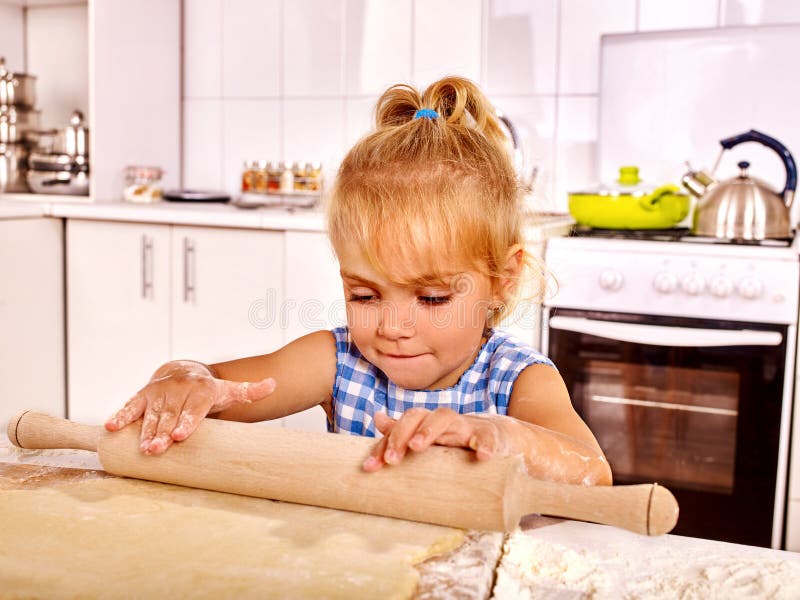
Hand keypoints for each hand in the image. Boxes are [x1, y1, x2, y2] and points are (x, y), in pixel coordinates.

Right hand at [104, 360, 275, 454]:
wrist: (185, 372)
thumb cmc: (210, 390)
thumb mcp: (230, 390)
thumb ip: (251, 391)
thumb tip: (275, 384)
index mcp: (200, 391)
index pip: (194, 408)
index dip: (187, 421)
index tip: (179, 435)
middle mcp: (178, 390)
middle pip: (170, 415)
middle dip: (163, 432)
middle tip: (157, 449)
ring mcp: (159, 393)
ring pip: (151, 415)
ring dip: (144, 431)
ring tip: (141, 448)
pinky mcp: (142, 396)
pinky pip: (130, 406)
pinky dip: (121, 415)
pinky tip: (110, 427)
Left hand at [362, 409, 509, 471]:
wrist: (498, 437)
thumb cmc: (458, 441)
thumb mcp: (431, 438)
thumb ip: (405, 431)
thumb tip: (378, 418)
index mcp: (427, 424)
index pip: (401, 426)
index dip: (385, 444)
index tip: (371, 467)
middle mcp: (443, 421)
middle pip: (418, 416)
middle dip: (401, 435)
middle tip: (391, 459)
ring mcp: (466, 426)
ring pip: (446, 418)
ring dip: (428, 430)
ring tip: (417, 446)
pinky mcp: (490, 435)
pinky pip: (487, 436)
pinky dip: (484, 444)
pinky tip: (481, 456)